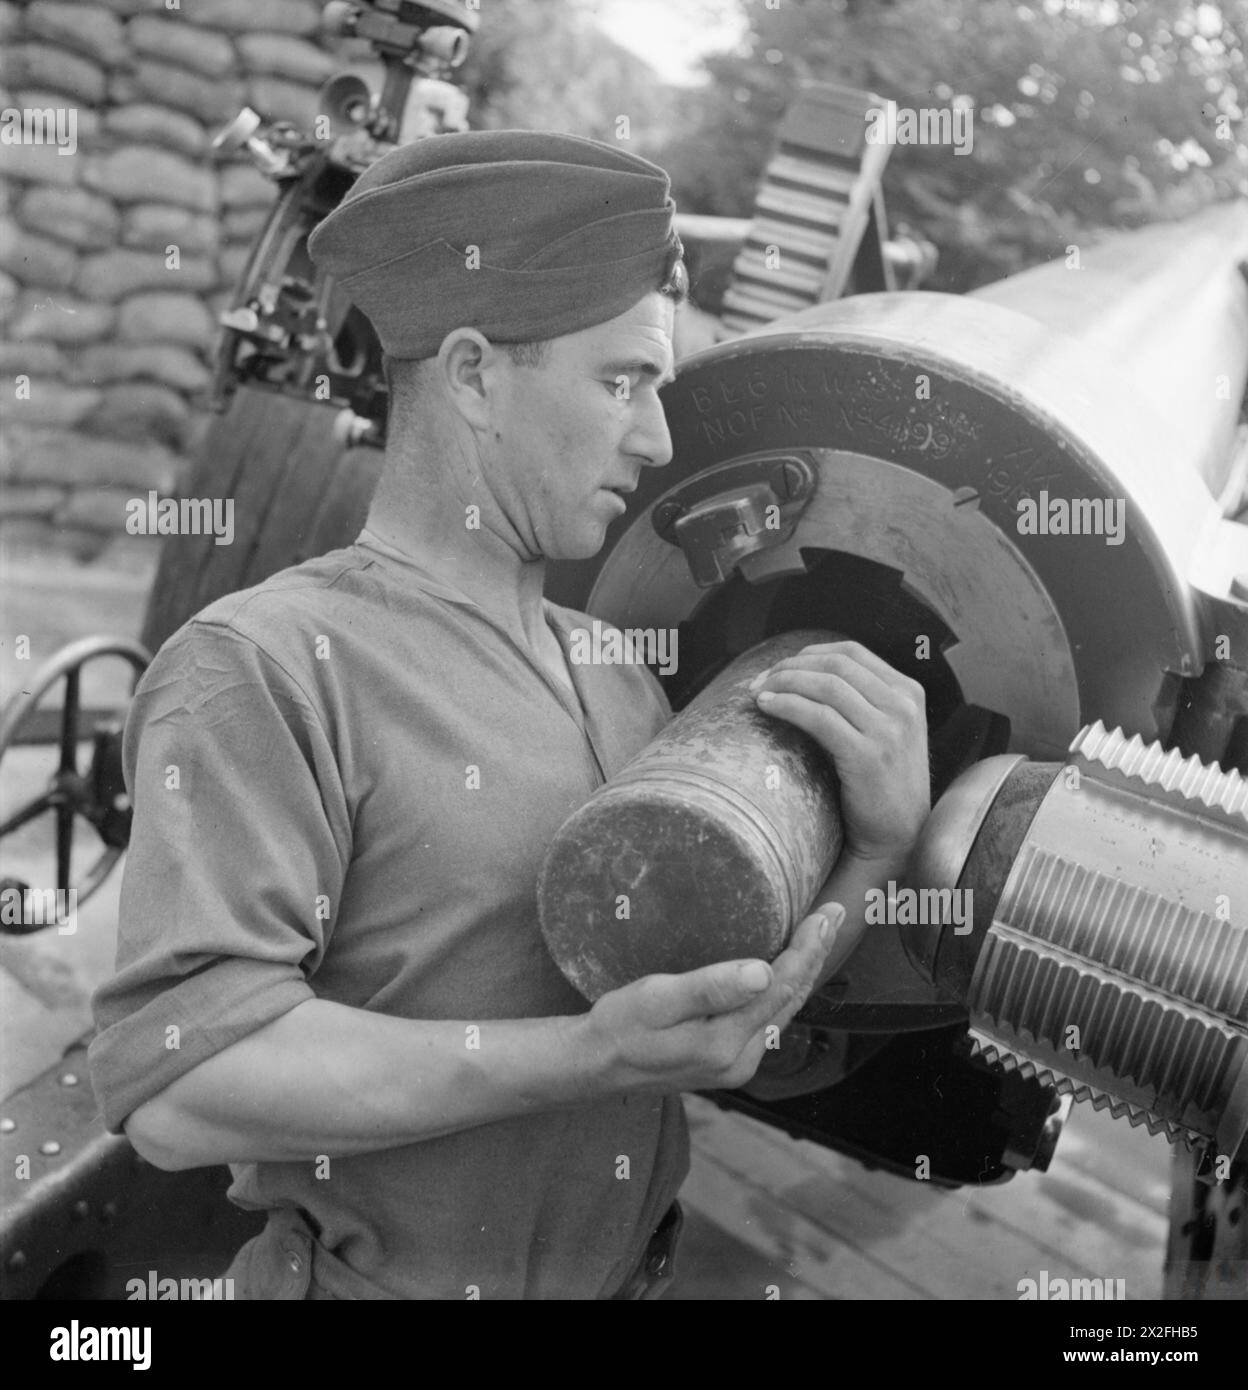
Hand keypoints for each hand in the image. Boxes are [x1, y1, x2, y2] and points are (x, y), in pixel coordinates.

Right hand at [582, 908, 841, 1094]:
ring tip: (819, 935)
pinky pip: (767, 1019)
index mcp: (727, 1042)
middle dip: (816, 954)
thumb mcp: (656, 1000)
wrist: (596, 1065)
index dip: (808, 948)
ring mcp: (737, 1064)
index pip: (783, 987)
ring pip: (783, 1011)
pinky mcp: (728, 1061)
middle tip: (835, 913)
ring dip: (804, 971)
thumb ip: (710, 988)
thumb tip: (764, 972)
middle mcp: (741, 1059)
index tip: (826, 913)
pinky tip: (784, 969)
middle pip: (792, 1000)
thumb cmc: (620, 1025)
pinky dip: (784, 989)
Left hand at [749, 640, 929, 867]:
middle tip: (760, 681)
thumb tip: (802, 673)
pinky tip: (767, 708)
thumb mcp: (886, 731)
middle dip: (790, 667)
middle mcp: (903, 706)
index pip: (851, 652)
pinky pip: (818, 717)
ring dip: (783, 684)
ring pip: (825, 686)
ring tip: (758, 694)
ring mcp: (889, 730)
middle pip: (835, 666)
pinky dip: (787, 706)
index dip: (809, 654)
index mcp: (908, 692)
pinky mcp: (868, 756)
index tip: (781, 667)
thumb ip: (862, 701)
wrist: (899, 836)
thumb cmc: (882, 785)